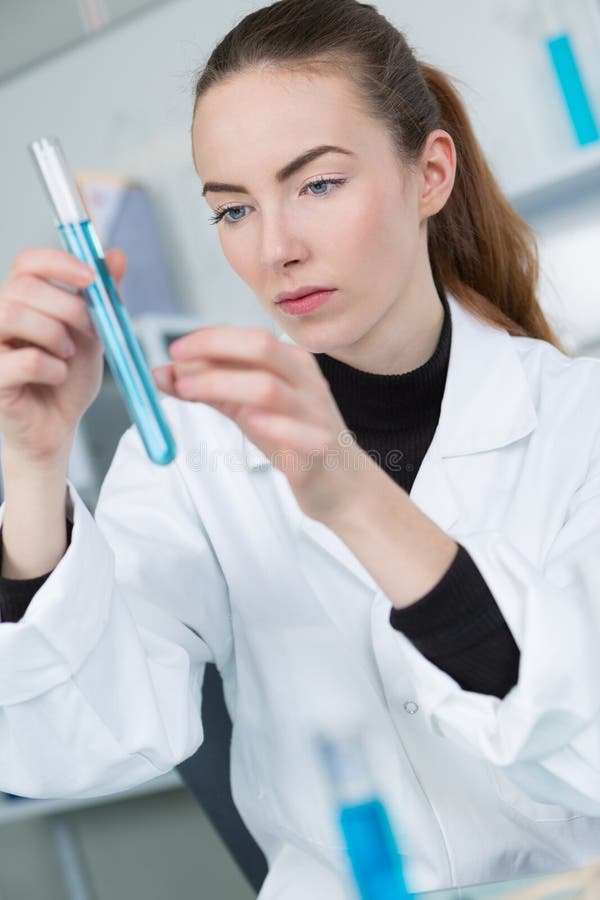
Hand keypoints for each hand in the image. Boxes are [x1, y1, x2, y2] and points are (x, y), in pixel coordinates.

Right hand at [0, 246, 126, 461]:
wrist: (58, 426)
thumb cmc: (68, 379)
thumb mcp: (94, 334)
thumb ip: (102, 297)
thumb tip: (116, 255)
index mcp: (22, 298)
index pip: (28, 261)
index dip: (60, 262)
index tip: (92, 278)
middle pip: (24, 286)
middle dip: (69, 307)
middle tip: (92, 331)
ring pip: (14, 315)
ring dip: (56, 335)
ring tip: (69, 354)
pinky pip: (24, 360)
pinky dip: (52, 369)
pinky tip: (56, 377)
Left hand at [152, 326, 364, 520]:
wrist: (340, 481)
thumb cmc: (293, 437)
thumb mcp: (249, 407)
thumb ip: (210, 388)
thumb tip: (163, 373)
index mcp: (292, 363)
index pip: (250, 337)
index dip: (209, 340)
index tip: (176, 351)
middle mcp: (306, 381)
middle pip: (262, 348)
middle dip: (214, 350)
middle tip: (178, 366)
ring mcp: (314, 415)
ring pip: (270, 388)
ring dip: (223, 384)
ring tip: (188, 391)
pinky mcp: (318, 449)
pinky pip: (299, 434)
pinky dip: (272, 426)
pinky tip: (251, 422)